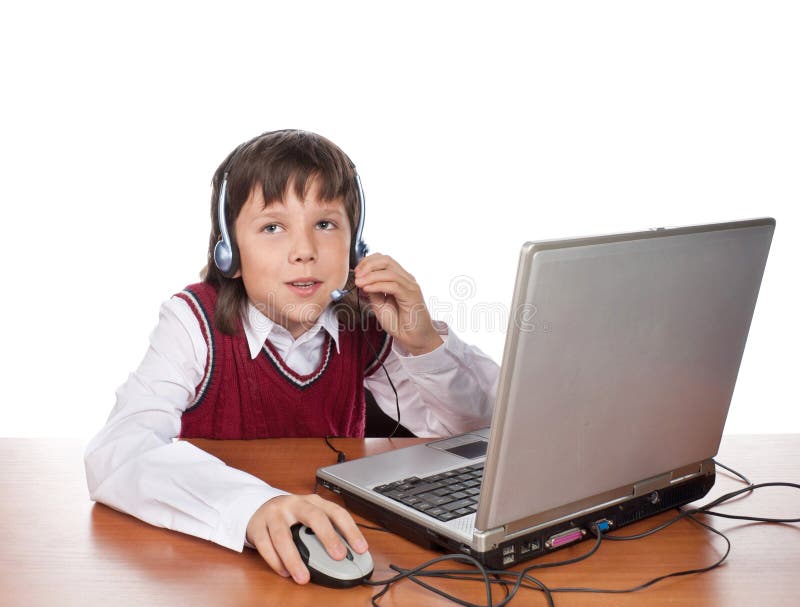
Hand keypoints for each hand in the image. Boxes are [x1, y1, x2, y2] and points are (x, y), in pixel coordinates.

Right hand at [246, 493, 367, 583]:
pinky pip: (265, 545)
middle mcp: (295, 504)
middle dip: (328, 537)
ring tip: (303, 577)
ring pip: (283, 536)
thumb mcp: (309, 517)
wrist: (258, 506)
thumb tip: (348, 555)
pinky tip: (285, 572)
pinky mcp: (257, 525)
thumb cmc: (290, 516)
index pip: (336, 512)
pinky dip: (275, 561)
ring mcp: (274, 513)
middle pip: (313, 517)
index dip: (350, 530)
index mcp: (313, 502)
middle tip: (338, 556)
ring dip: (294, 559)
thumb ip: (326, 531)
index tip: (361, 548)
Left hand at [354, 253, 442, 355]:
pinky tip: (367, 289)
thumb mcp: (379, 304)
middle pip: (386, 260)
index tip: (356, 272)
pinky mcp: (412, 295)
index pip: (383, 260)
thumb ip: (372, 291)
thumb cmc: (398, 323)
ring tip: (359, 283)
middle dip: (368, 265)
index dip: (368, 262)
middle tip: (357, 275)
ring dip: (370, 276)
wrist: (413, 339)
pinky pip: (393, 285)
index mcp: (399, 278)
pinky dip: (377, 285)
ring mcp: (410, 286)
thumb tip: (362, 279)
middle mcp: (406, 279)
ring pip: (389, 271)